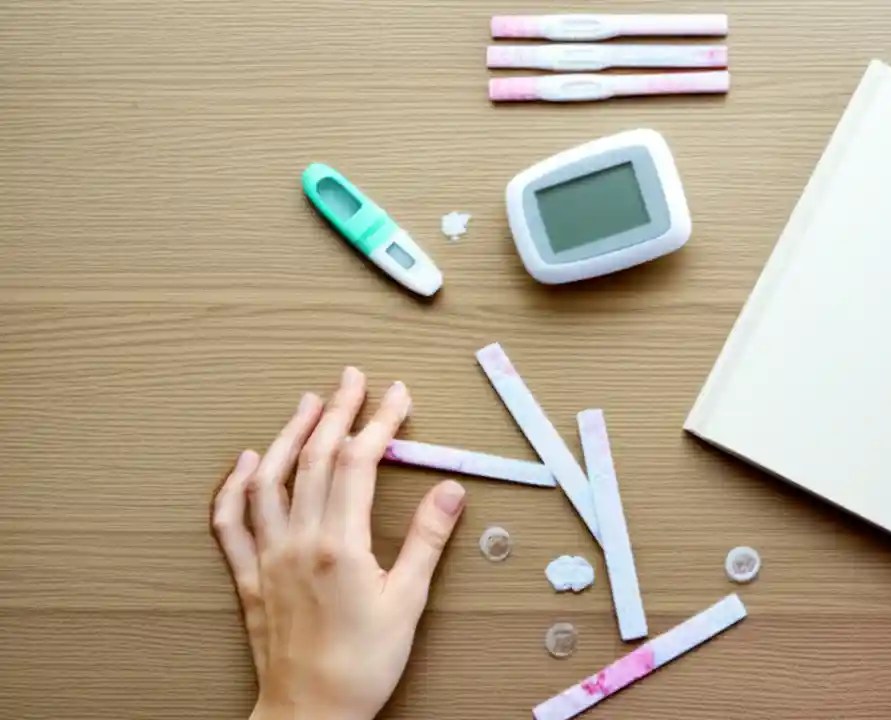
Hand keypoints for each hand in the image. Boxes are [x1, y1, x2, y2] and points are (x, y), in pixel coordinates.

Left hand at [211, 368, 466, 719]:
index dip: (379, 422)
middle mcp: (299, 540)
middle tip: (353, 378)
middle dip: (337, 411)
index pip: (359, 462)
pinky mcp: (249, 577)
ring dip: (290, 435)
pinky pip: (231, 521)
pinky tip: (247, 462)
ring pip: (272, 479)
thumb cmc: (363, 665)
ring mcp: (268, 556)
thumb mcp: (408, 602)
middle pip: (317, 458)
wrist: (310, 714)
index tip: (397, 394)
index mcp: (340, 544)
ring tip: (307, 403)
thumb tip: (450, 489)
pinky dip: (235, 486)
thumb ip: (426, 540)